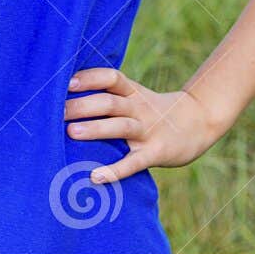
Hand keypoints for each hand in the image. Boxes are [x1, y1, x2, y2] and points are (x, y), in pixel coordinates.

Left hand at [64, 66, 229, 183]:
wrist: (198, 123)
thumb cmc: (154, 112)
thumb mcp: (137, 98)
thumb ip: (110, 98)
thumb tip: (67, 100)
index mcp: (133, 92)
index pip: (111, 78)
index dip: (90, 78)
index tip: (68, 82)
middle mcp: (139, 108)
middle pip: (109, 102)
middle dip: (82, 105)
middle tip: (56, 112)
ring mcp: (148, 130)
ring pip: (120, 127)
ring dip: (95, 129)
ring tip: (70, 132)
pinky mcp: (156, 152)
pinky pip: (134, 162)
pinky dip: (115, 170)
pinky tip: (96, 176)